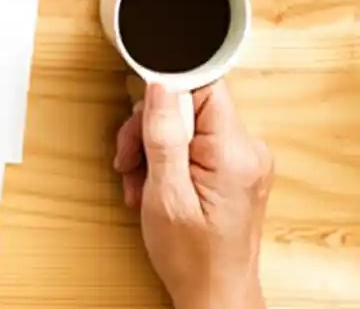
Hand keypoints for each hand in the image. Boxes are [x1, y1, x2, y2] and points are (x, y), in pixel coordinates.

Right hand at [114, 81, 273, 308]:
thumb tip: (160, 88)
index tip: (142, 122)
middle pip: (188, 107)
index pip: (203, 88)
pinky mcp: (232, 170)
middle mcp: (246, 151)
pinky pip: (193, 146)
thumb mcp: (166, 194)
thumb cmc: (193, 257)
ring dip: (153, 150)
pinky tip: (154, 186)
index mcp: (234, 152)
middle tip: (129, 162)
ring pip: (185, 127)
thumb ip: (164, 136)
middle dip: (149, 131)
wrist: (214, 294)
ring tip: (140, 183)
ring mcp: (241, 161)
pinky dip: (167, 162)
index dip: (164, 97)